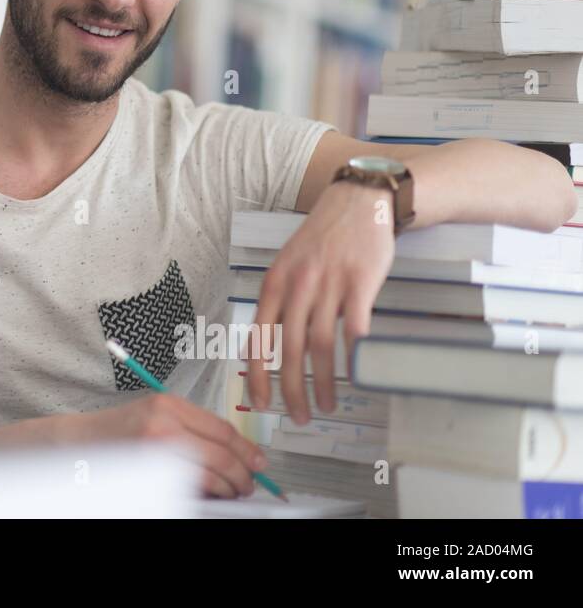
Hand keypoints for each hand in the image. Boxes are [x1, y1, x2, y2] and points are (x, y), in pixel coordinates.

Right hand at [69, 392, 266, 497]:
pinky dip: (205, 495)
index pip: (223, 429)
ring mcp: (157, 451)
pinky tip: (208, 495)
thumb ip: (191, 428)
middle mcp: (165, 424)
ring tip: (231, 492)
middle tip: (249, 484)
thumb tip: (232, 453)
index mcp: (170, 405)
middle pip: (222, 454)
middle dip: (242, 474)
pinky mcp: (150, 473)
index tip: (259, 462)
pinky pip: (189, 489)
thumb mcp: (156, 415)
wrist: (78, 443)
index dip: (247, 449)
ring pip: (210, 475)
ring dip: (227, 488)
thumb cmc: (117, 430)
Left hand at [247, 180, 395, 424]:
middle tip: (298, 416)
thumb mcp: (288, 264)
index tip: (259, 402)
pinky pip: (355, 328)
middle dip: (291, 390)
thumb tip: (268, 344)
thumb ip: (280, 301)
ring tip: (327, 405)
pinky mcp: (361, 281)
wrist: (358, 201)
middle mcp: (297, 285)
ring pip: (321, 346)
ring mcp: (329, 283)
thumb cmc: (323, 237)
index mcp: (274, 283)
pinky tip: (356, 375)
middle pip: (289, 349)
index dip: (257, 375)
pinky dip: (354, 356)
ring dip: (323, 383)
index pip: (258, 337)